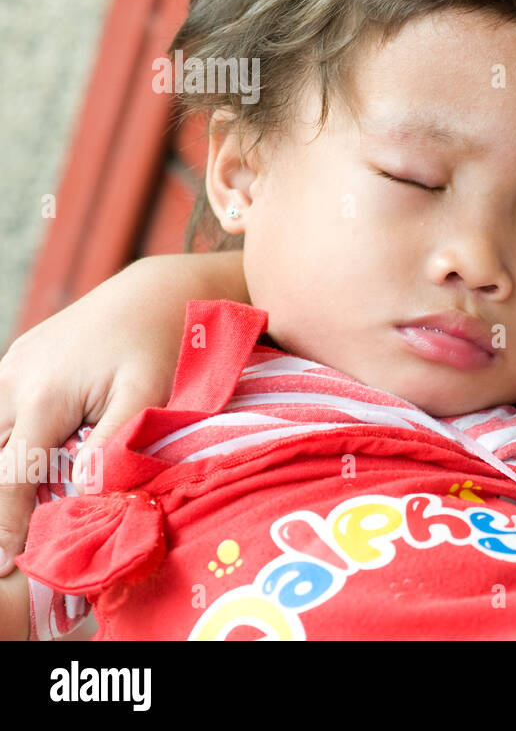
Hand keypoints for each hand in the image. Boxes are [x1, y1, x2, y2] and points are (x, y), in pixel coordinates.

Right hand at [0, 251, 245, 573]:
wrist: (159, 290)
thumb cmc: (162, 343)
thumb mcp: (150, 395)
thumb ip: (117, 445)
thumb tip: (87, 495)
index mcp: (44, 395)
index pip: (12, 475)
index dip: (6, 523)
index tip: (5, 563)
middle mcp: (15, 380)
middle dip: (2, 501)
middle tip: (13, 546)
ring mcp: (12, 368)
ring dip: (6, 469)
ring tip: (25, 509)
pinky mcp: (19, 362)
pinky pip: (4, 413)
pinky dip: (13, 442)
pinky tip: (35, 466)